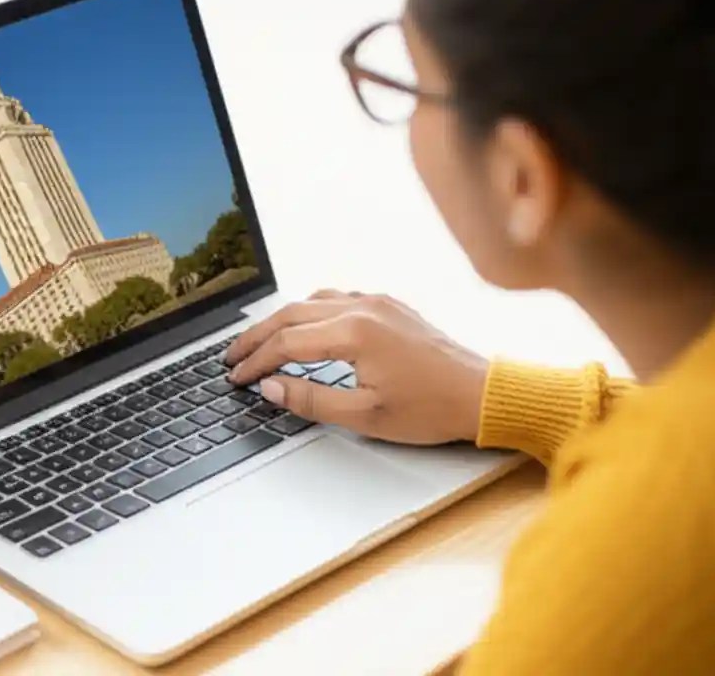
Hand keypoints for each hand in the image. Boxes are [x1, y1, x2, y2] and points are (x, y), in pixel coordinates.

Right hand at [224, 291, 488, 444]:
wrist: (482, 394)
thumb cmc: (431, 408)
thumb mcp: (364, 416)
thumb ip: (310, 400)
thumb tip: (271, 387)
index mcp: (354, 334)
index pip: (286, 343)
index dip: (255, 362)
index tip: (236, 377)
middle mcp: (363, 309)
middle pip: (291, 314)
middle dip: (256, 337)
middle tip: (232, 357)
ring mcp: (377, 303)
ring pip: (312, 301)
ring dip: (281, 320)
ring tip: (261, 342)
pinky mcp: (390, 306)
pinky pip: (337, 299)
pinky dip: (310, 311)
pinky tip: (305, 327)